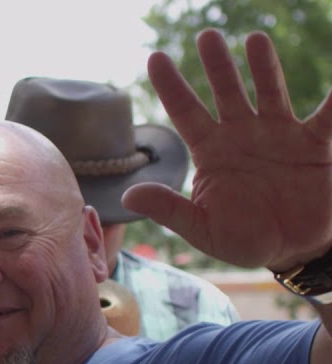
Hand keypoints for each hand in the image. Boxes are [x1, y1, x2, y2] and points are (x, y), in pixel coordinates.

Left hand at [124, 29, 331, 269]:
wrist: (291, 250)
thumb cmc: (243, 239)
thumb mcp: (202, 229)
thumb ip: (169, 210)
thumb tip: (128, 195)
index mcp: (211, 153)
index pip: (185, 112)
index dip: (171, 86)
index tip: (155, 57)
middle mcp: (242, 136)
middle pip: (226, 92)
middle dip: (217, 65)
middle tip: (206, 35)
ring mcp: (278, 135)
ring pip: (268, 92)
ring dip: (263, 67)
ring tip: (254, 39)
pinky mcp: (312, 144)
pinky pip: (325, 117)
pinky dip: (331, 101)